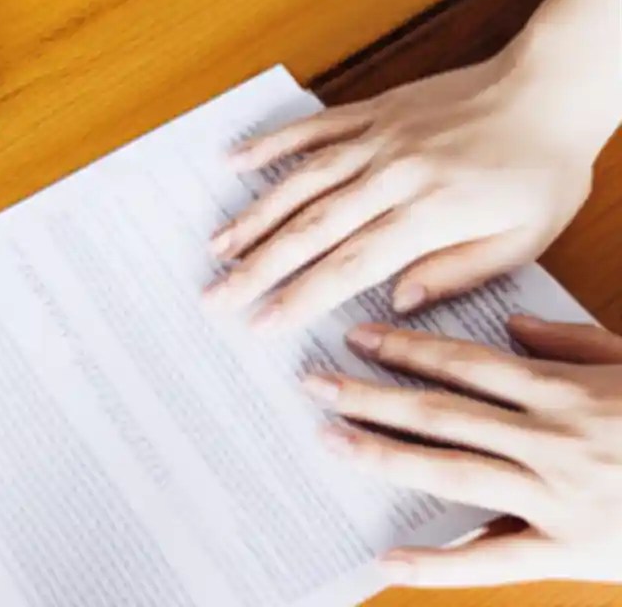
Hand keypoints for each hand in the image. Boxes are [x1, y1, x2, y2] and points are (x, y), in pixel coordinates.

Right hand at [202, 50, 614, 326]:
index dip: (300, 297)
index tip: (261, 323)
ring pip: (301, 181)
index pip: (350, 265)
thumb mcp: (524, 238)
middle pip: (311, 229)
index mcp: (430, 213)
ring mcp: (377, 139)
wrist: (551, 88)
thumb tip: (396, 299)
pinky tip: (234, 162)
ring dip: (254, 215)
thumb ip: (457, 271)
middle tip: (216, 296)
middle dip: (257, 268)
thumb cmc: (543, 168)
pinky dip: (271, 144)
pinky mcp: (372, 112)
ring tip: (217, 247)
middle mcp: (393, 175)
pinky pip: (312, 128)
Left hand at [304, 317, 621, 586]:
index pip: (463, 363)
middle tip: (311, 383)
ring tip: (330, 442)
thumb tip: (511, 324)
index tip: (356, 337)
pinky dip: (438, 561)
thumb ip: (573, 342)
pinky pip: (494, 560)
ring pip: (451, 470)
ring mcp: (558, 497)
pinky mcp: (573, 551)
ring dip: (384, 454)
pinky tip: (388, 557)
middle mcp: (551, 439)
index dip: (404, 349)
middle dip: (369, 394)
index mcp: (565, 391)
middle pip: (439, 411)